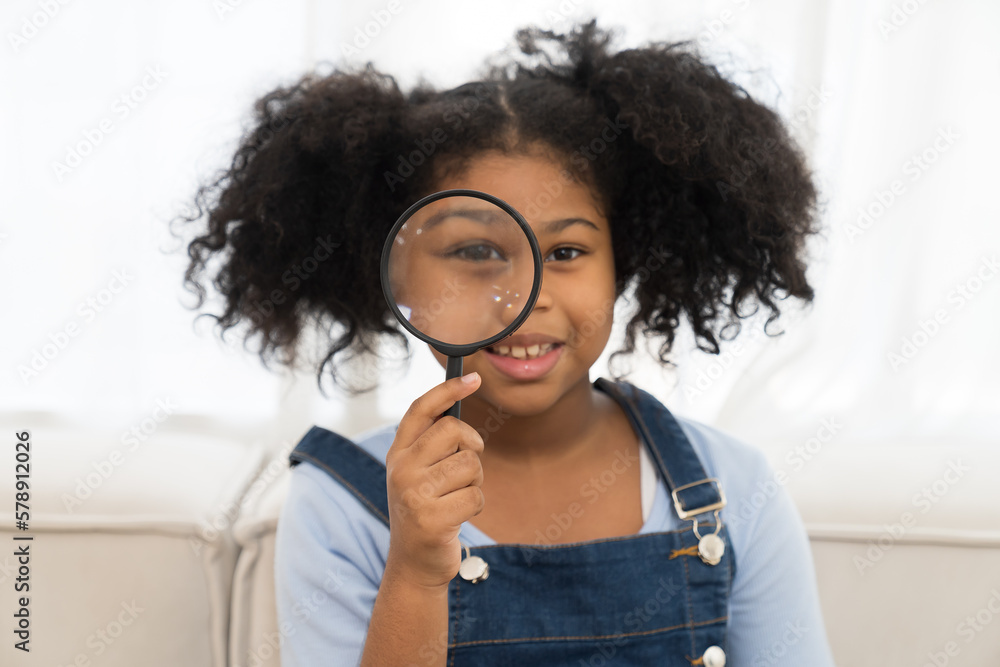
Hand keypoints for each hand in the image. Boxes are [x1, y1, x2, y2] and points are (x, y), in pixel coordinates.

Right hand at [383, 372, 485, 588]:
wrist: (414, 564)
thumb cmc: (426, 511)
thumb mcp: (419, 473)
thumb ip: (432, 443)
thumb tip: (457, 403)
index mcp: (398, 453)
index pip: (421, 410)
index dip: (448, 390)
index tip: (474, 379)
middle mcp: (400, 469)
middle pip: (453, 430)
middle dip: (472, 445)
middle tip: (467, 466)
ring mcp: (413, 493)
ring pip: (470, 464)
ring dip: (474, 481)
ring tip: (457, 497)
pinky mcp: (431, 518)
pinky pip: (475, 495)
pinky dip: (474, 505)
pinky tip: (457, 517)